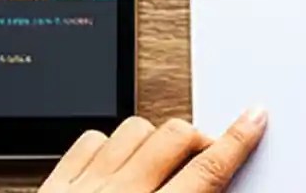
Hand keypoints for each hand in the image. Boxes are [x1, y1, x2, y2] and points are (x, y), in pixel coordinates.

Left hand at [39, 109, 266, 192]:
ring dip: (154, 139)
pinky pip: (88, 142)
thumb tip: (208, 191)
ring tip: (160, 159)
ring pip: (133, 129)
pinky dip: (108, 145)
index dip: (237, 141)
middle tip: (206, 154)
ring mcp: (81, 189)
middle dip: (199, 139)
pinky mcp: (52, 188)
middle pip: (175, 138)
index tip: (253, 120)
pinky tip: (114, 163)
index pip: (207, 171)